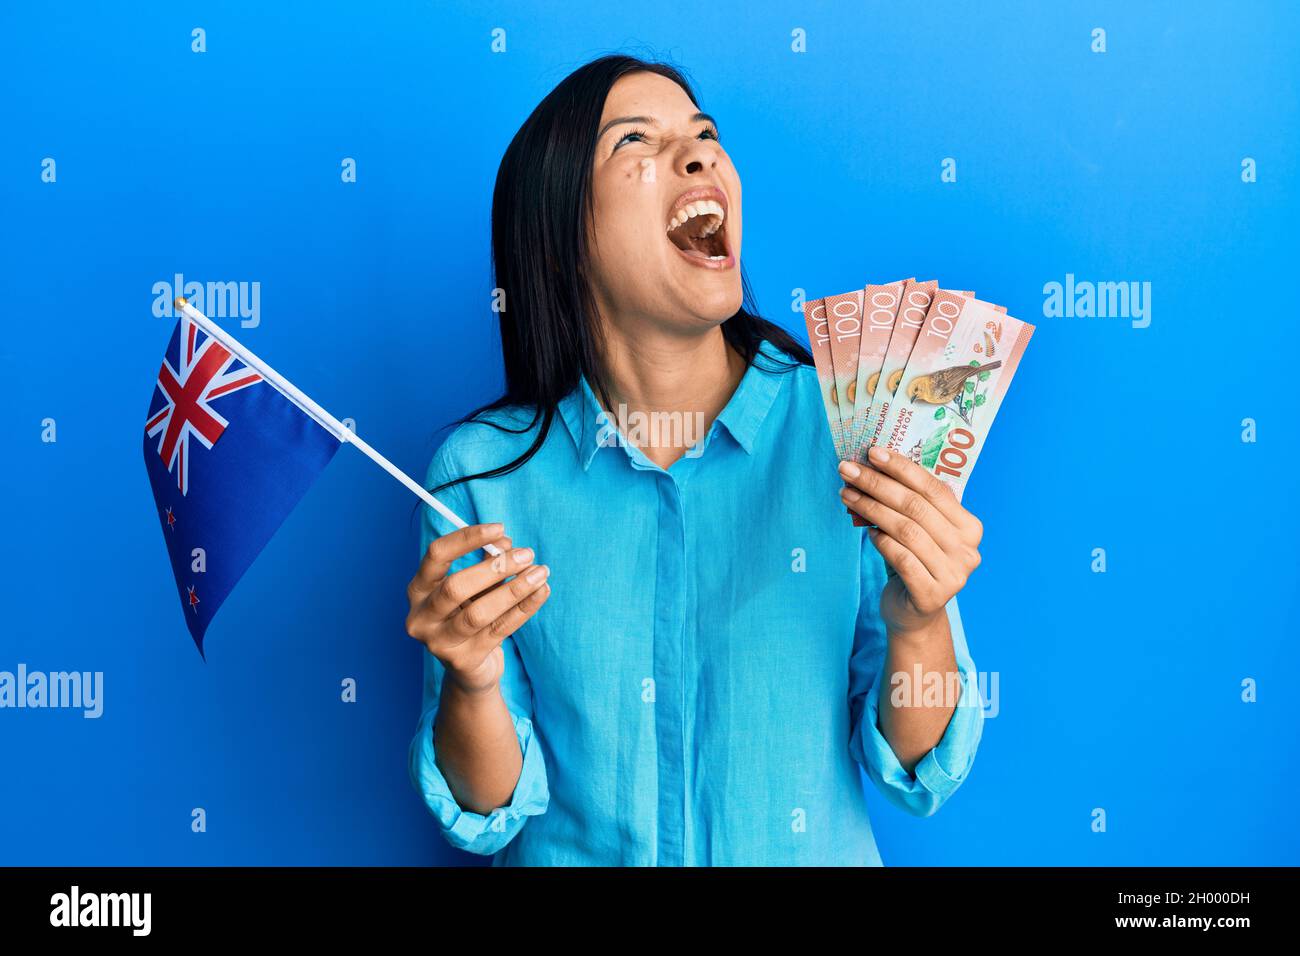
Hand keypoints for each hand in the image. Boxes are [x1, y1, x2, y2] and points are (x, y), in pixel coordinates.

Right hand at [404, 522, 550, 694]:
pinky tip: (541, 592)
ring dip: (514, 589)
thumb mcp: (476, 587)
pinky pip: (499, 630)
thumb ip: (487, 562)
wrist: (470, 670)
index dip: (467, 538)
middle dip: (496, 567)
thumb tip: (506, 542)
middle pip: (456, 586)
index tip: (499, 527)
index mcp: (418, 590)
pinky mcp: (463, 661)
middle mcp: (421, 617)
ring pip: (480, 612)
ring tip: (540, 572)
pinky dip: (524, 608)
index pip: (436, 555)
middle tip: (527, 554)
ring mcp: (439, 642)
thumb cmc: (470, 615)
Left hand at [838, 448, 982, 636]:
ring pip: (906, 530)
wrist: (914, 614)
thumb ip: (909, 505)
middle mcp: (967, 550)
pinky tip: (867, 532)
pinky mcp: (932, 595)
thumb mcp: (917, 531)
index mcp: (969, 527)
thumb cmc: (913, 562)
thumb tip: (871, 465)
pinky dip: (881, 542)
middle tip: (848, 470)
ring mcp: (953, 575)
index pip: (934, 489)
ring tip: (847, 495)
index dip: (902, 468)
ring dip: (871, 508)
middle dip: (878, 484)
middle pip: (916, 507)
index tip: (873, 452)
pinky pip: (901, 559)